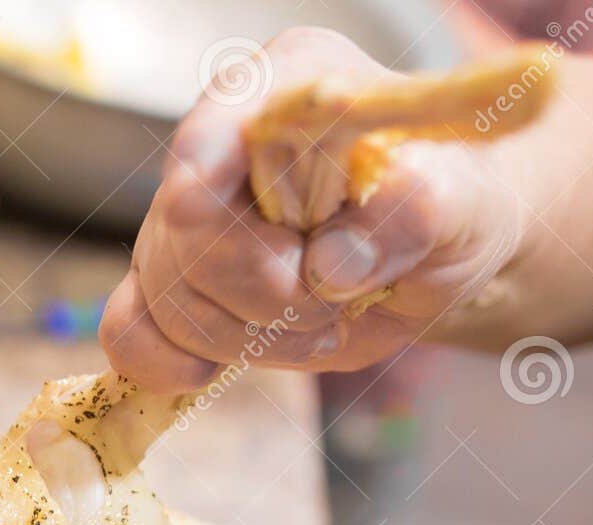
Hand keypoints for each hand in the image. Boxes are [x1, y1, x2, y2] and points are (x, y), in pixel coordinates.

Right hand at [100, 28, 526, 390]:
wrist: (432, 248)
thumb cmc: (445, 201)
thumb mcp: (461, 198)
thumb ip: (416, 211)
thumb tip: (337, 263)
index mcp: (287, 88)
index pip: (217, 124)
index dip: (210, 173)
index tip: (234, 220)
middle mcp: (223, 146)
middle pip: (188, 235)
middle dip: (265, 290)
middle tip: (331, 300)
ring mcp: (189, 223)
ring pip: (168, 295)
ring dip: (248, 335)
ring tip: (319, 321)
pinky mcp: (178, 290)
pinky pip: (131, 332)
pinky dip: (166, 362)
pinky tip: (211, 368)